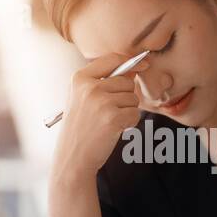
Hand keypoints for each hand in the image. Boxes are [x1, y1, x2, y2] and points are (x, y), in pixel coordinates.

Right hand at [51, 53, 149, 185]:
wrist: (73, 157)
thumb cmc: (80, 128)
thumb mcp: (83, 99)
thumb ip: (105, 81)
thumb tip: (133, 68)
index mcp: (80, 78)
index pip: (112, 59)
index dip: (131, 61)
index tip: (143, 64)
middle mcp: (90, 87)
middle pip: (127, 81)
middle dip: (125, 97)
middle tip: (107, 113)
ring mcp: (101, 102)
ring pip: (133, 98)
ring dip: (127, 111)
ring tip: (108, 122)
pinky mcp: (112, 117)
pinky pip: (135, 114)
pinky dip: (129, 123)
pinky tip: (113, 130)